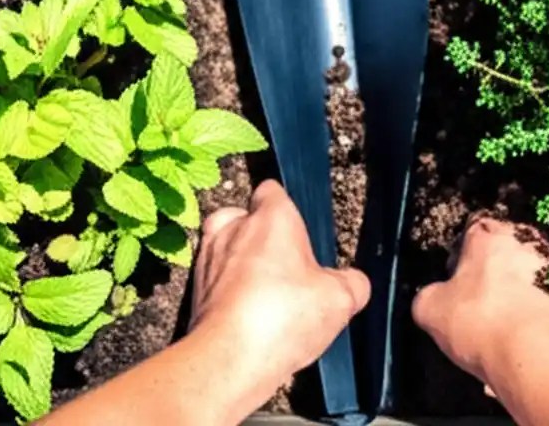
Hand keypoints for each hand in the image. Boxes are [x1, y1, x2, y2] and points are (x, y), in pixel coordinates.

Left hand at [190, 180, 370, 400]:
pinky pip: (212, 281)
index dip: (285, 205)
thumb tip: (354, 282)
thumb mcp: (340, 300)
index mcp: (272, 219)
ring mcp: (208, 260)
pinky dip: (225, 292)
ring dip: (238, 263)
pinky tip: (246, 316)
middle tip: (280, 262)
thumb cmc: (281, 317)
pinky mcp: (193, 291)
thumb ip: (351, 283)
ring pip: (222, 248)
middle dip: (258, 235)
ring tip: (262, 292)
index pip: (273, 191)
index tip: (296, 224)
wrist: (228, 358)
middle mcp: (234, 230)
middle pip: (243, 217)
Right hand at [412, 217, 548, 384]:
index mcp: (490, 235)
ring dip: (529, 299)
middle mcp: (531, 240)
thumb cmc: (480, 322)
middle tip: (488, 314)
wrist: (542, 353)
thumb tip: (435, 298)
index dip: (463, 261)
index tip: (460, 290)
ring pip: (539, 280)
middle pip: (510, 255)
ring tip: (516, 336)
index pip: (472, 233)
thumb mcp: (430, 309)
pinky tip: (538, 346)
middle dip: (500, 279)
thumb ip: (430, 295)